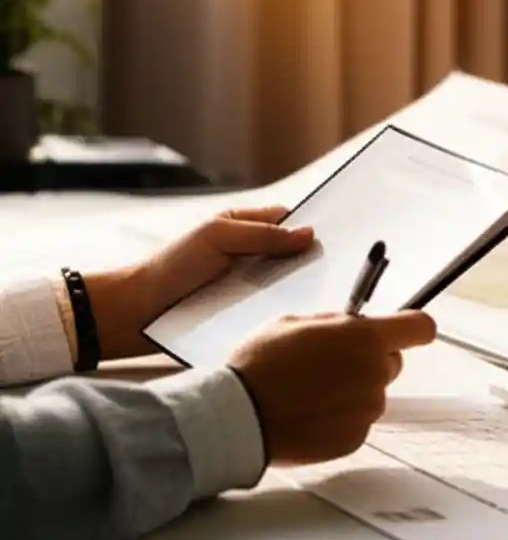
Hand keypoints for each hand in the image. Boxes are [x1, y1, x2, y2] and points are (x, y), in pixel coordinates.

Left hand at [85, 206, 314, 359]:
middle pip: (294, 254)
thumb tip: (309, 234)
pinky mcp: (247, 314)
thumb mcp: (217, 238)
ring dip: (300, 291)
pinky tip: (296, 318)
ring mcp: (251, 286)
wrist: (138, 314)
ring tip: (321, 296)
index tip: (336, 238)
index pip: (290, 221)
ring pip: (289, 285)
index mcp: (244, 227)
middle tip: (334, 270)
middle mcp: (251, 255)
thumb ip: (262, 234)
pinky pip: (274, 310)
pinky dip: (284, 312)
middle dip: (311, 261)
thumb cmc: (171, 267)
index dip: (311, 227)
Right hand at [228, 311, 436, 464]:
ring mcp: (367, 409)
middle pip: (391, 363)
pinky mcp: (355, 439)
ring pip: (372, 394)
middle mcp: (374, 374)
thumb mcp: (293, 323)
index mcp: (364, 338)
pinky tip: (310, 414)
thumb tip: (350, 326)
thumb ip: (334, 324)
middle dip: (369, 360)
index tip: (407, 330)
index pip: (419, 327)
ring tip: (310, 392)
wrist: (238, 416)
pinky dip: (340, 419)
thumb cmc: (260, 365)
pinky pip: (357, 422)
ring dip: (351, 391)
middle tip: (332, 364)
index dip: (413, 328)